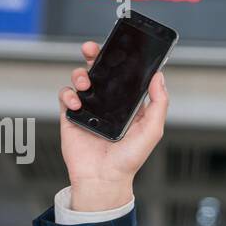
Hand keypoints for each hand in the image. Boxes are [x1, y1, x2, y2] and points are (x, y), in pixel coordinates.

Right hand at [58, 40, 169, 211]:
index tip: (120, 47)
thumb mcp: (152, 130)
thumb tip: (159, 76)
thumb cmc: (129, 159)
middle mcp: (108, 103)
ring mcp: (89, 108)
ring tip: (86, 82)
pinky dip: (68, 94)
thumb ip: (159, 103)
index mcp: (128, 103)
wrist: (103, 178)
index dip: (121, 59)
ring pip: (81, 78)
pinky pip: (66, 95)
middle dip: (95, 55)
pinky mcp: (71, 116)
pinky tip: (77, 104)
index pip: (124, 75)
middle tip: (92, 49)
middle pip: (100, 70)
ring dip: (81, 73)